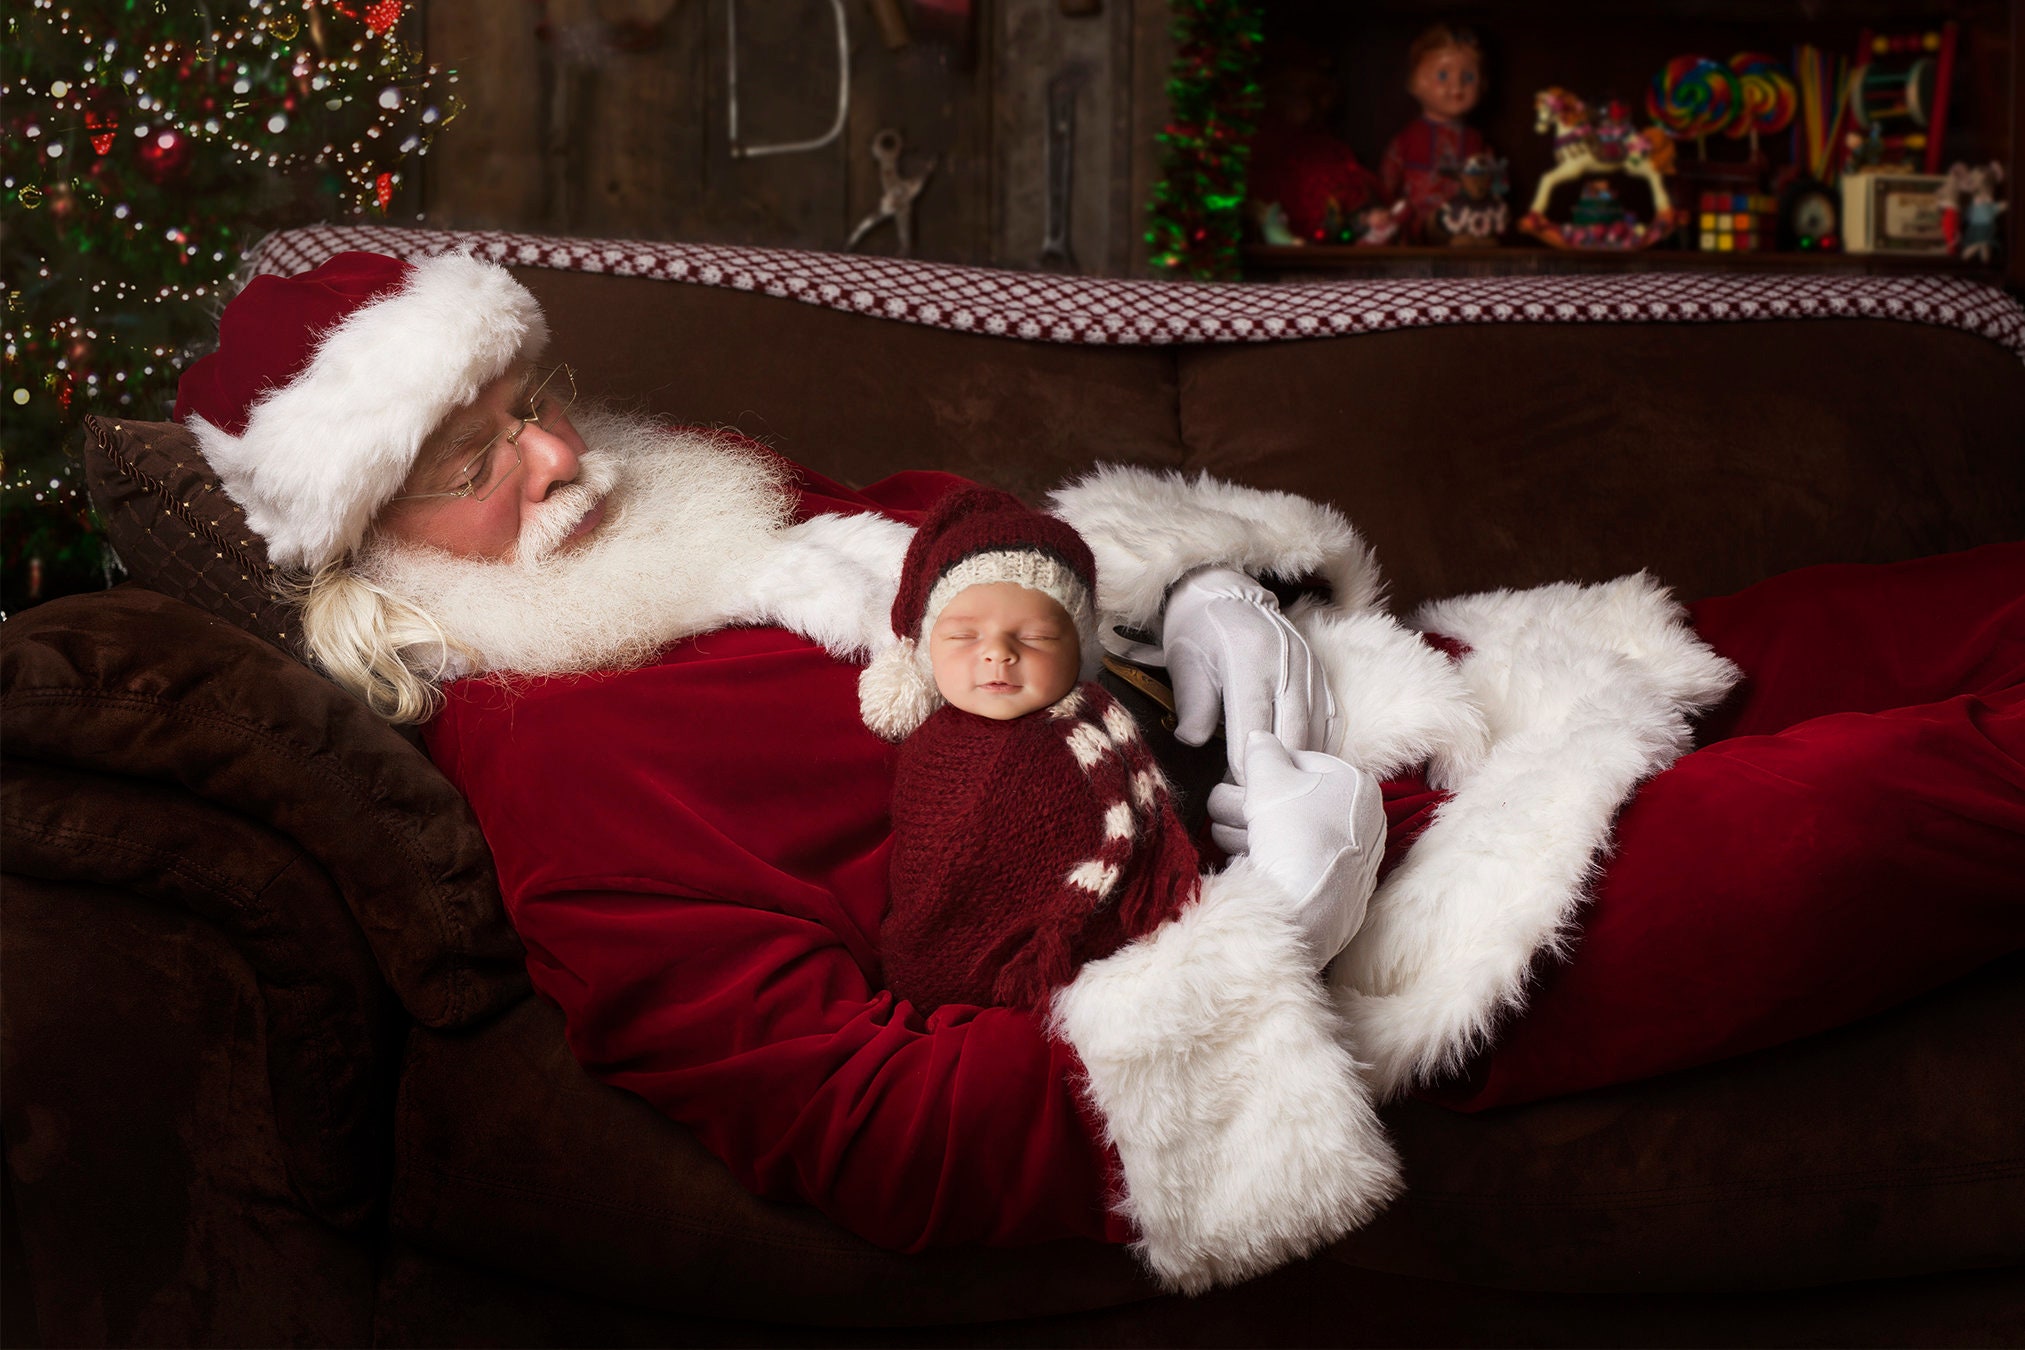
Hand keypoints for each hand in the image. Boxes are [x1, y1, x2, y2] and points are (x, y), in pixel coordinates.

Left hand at [1121, 566, 1336, 783]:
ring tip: (1275, 791)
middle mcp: (1289, 665)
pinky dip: (1315, 750)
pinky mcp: (1323, 676)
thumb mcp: (1185, 665)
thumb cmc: (1198, 632)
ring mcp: (1312, 669)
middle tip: (1254, 804)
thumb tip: (1191, 742)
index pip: (1254, 731)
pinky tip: (1298, 770)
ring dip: (1298, 767)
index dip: (1244, 770)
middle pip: (1292, 738)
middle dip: (1274, 777)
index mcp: (1250, 661)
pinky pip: (1329, 723)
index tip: (1233, 795)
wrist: (1226, 594)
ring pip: (1316, 735)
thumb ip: (1193, 705)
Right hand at [1208, 732, 1385, 964]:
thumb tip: (1259, 739)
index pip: (1300, 761)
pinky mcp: (1340, 890)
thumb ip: (1262, 752)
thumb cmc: (1291, 834)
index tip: (1244, 787)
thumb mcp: (1268, 779)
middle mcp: (1364, 818)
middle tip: (1235, 814)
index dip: (1265, 772)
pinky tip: (1258, 868)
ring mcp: (1355, 857)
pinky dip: (1277, 863)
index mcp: (1357, 783)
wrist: (1304, 908)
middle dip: (1258, 806)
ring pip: (1294, 832)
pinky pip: (1300, 864)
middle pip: (1295, 799)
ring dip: (1260, 833)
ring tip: (1241, 842)